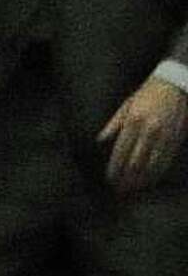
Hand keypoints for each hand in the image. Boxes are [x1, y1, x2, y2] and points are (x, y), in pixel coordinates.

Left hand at [101, 75, 187, 192]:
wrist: (174, 86)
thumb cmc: (146, 95)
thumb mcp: (126, 106)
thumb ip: (113, 125)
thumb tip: (99, 140)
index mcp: (133, 121)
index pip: (121, 151)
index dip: (115, 168)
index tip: (110, 178)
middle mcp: (149, 130)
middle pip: (135, 162)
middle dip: (126, 178)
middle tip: (119, 189)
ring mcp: (164, 136)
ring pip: (151, 166)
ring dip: (141, 180)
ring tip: (132, 189)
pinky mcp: (175, 140)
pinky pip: (165, 162)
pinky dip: (156, 174)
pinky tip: (149, 181)